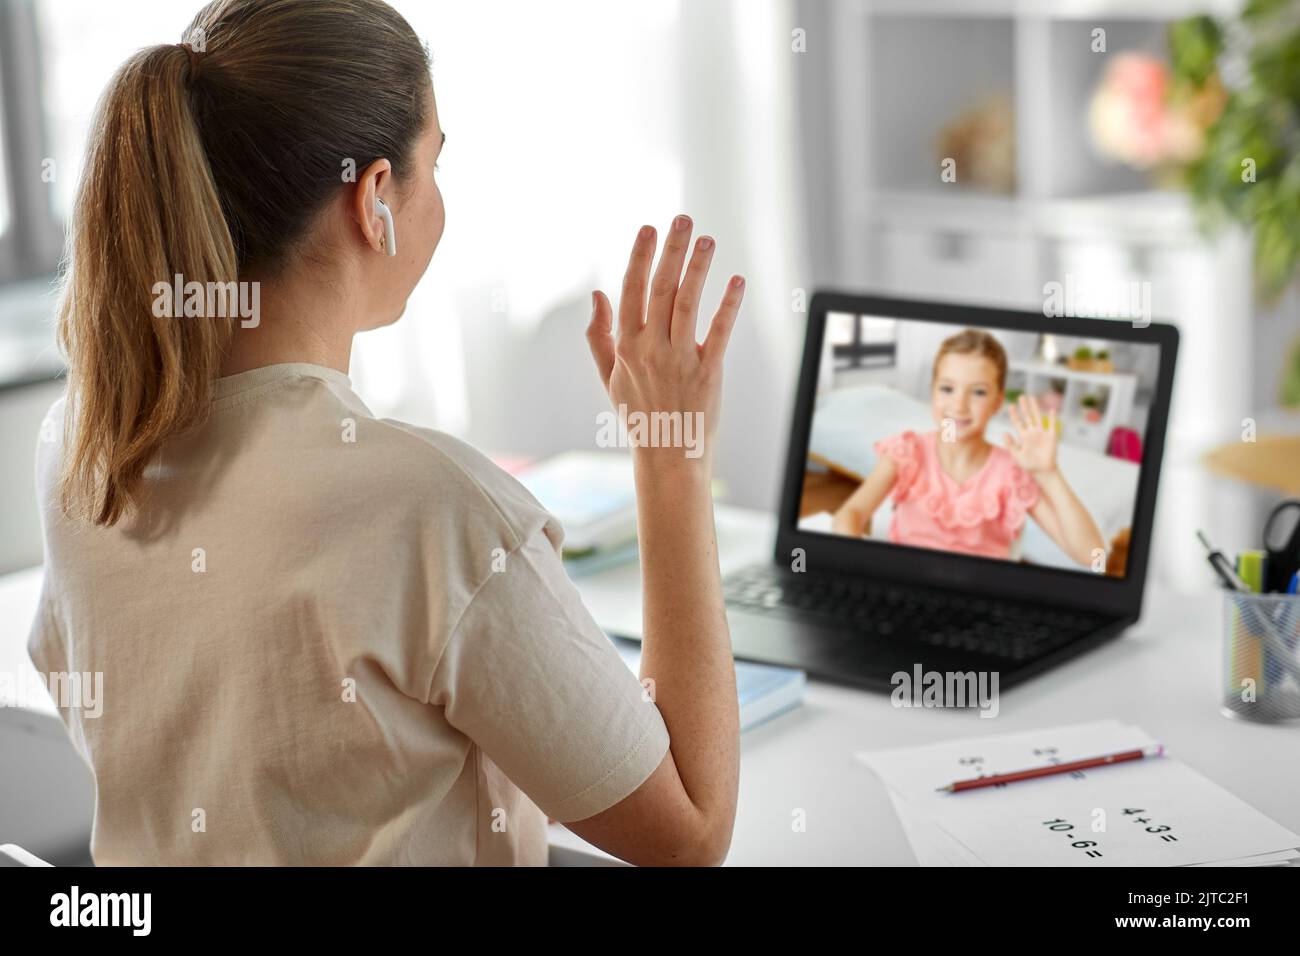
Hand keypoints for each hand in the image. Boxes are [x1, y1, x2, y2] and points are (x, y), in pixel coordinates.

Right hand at [586, 215, 744, 466]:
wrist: (667, 456)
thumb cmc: (639, 415)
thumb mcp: (609, 376)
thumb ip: (599, 335)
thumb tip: (597, 294)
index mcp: (626, 346)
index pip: (631, 291)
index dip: (640, 256)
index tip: (648, 229)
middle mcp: (651, 349)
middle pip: (661, 289)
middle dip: (672, 250)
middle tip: (683, 219)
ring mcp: (680, 360)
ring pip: (687, 304)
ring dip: (698, 268)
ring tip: (708, 240)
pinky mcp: (708, 372)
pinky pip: (719, 332)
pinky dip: (728, 305)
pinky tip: (736, 281)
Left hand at [1004, 393, 1057, 474]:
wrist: (1043, 470)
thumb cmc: (1029, 464)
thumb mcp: (1017, 455)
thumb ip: (1011, 444)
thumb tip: (1004, 433)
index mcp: (1023, 436)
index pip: (1017, 423)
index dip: (1014, 414)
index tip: (1010, 406)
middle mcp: (1032, 432)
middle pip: (1027, 416)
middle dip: (1024, 407)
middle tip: (1021, 396)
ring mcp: (1042, 433)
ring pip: (1038, 417)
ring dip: (1035, 408)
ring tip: (1032, 397)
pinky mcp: (1051, 436)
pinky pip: (1052, 425)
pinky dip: (1052, 418)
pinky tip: (1051, 410)